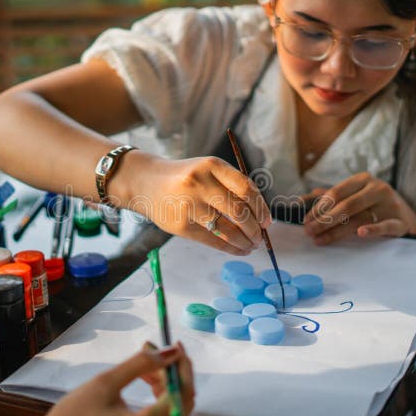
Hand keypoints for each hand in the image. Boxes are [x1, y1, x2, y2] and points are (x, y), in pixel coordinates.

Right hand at [14, 342, 194, 415]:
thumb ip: (142, 364)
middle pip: (182, 402)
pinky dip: (162, 397)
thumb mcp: (106, 382)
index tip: (175, 344)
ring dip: (168, 383)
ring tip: (147, 363)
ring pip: (175, 409)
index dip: (181, 366)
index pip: (179, 393)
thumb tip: (172, 350)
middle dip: (175, 373)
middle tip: (163, 349)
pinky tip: (147, 380)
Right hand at [118, 154, 271, 255]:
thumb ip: (232, 187)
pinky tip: (238, 249)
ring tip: (251, 245)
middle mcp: (200, 183)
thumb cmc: (186, 179)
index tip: (267, 221)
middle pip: (239, 211)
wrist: (147, 183)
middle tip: (260, 237)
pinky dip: (230, 248)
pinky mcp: (181, 225)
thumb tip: (261, 218)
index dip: (261, 208)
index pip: (246, 188)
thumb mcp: (208, 171)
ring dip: (245, 242)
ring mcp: (189, 205)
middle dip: (255, 229)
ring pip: (227, 229)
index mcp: (212, 165)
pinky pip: (213, 241)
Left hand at [302, 172, 415, 245]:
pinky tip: (361, 234)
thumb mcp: (353, 196)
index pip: (336, 193)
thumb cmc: (372, 206)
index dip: (318, 208)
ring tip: (319, 239)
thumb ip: (328, 197)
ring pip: (360, 218)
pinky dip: (373, 229)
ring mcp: (390, 205)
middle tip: (308, 231)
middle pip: (346, 206)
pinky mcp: (400, 222)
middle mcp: (377, 189)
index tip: (304, 220)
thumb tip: (300, 201)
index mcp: (363, 180)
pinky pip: (385, 226)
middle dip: (324, 220)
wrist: (406, 218)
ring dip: (336, 231)